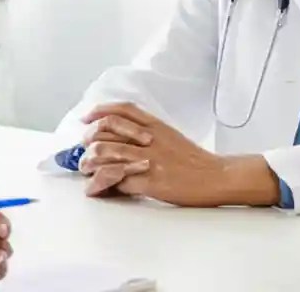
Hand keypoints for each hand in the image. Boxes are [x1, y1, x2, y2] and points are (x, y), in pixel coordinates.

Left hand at [79, 102, 278, 206]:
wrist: (215, 176)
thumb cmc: (194, 160)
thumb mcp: (170, 136)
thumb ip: (148, 132)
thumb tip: (123, 137)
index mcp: (154, 125)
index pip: (121, 110)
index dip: (99, 111)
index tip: (86, 118)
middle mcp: (149, 138)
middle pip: (106, 130)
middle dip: (88, 141)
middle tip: (84, 152)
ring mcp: (148, 159)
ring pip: (106, 153)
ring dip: (89, 163)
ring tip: (86, 171)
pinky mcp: (149, 181)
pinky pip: (116, 179)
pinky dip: (101, 184)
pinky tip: (96, 188)